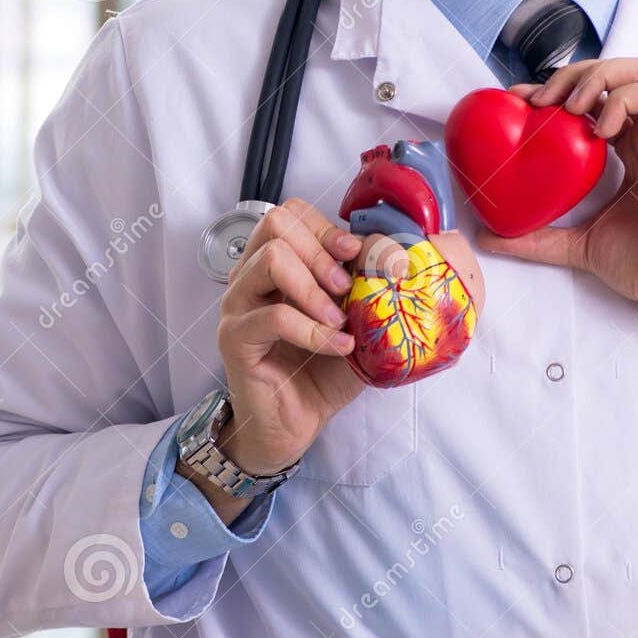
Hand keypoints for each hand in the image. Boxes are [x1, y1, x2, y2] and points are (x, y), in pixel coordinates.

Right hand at [204, 199, 369, 518]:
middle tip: (348, 288)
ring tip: (341, 320)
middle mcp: (249, 278)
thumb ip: (370, 285)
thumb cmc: (323, 370)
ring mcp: (238, 307)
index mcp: (273, 265)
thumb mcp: (357, 320)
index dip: (326, 226)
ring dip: (317, 287)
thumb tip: (401, 255)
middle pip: (276, 225)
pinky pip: (274, 317)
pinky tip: (338, 347)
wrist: (295, 424)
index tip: (355, 253)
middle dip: (323, 252)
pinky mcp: (236, 340)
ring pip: (271, 260)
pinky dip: (315, 331)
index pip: (288, 213)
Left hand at [475, 57, 637, 315]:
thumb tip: (489, 238)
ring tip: (570, 106)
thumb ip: (539, 239)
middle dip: (571, 75)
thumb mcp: (581, 246)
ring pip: (637, 71)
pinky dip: (622, 98)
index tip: (521, 100)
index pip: (593, 100)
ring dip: (597, 77)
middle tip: (538, 100)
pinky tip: (602, 127)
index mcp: (627, 151)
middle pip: (613, 74)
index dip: (557, 90)